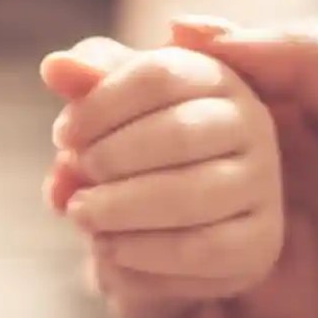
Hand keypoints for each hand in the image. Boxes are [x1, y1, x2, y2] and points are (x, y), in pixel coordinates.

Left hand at [40, 36, 282, 317]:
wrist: (160, 227)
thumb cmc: (133, 154)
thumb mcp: (109, 110)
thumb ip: (85, 83)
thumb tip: (55, 66)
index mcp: (215, 77)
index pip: (160, 76)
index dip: (100, 106)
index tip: (64, 135)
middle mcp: (252, 123)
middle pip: (179, 133)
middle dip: (111, 158)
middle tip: (77, 175)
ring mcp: (262, 184)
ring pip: (190, 195)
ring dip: (119, 208)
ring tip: (81, 214)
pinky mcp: (258, 242)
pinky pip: (199, 249)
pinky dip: (142, 251)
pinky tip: (109, 248)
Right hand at [44, 17, 317, 317]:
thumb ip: (298, 60)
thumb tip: (184, 32)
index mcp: (291, 97)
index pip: (178, 87)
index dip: (113, 80)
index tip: (65, 77)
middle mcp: (266, 167)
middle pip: (145, 164)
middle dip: (90, 161)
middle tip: (65, 170)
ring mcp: (270, 237)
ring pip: (153, 237)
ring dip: (105, 230)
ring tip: (83, 219)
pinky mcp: (287, 307)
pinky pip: (195, 309)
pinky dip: (149, 299)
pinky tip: (128, 280)